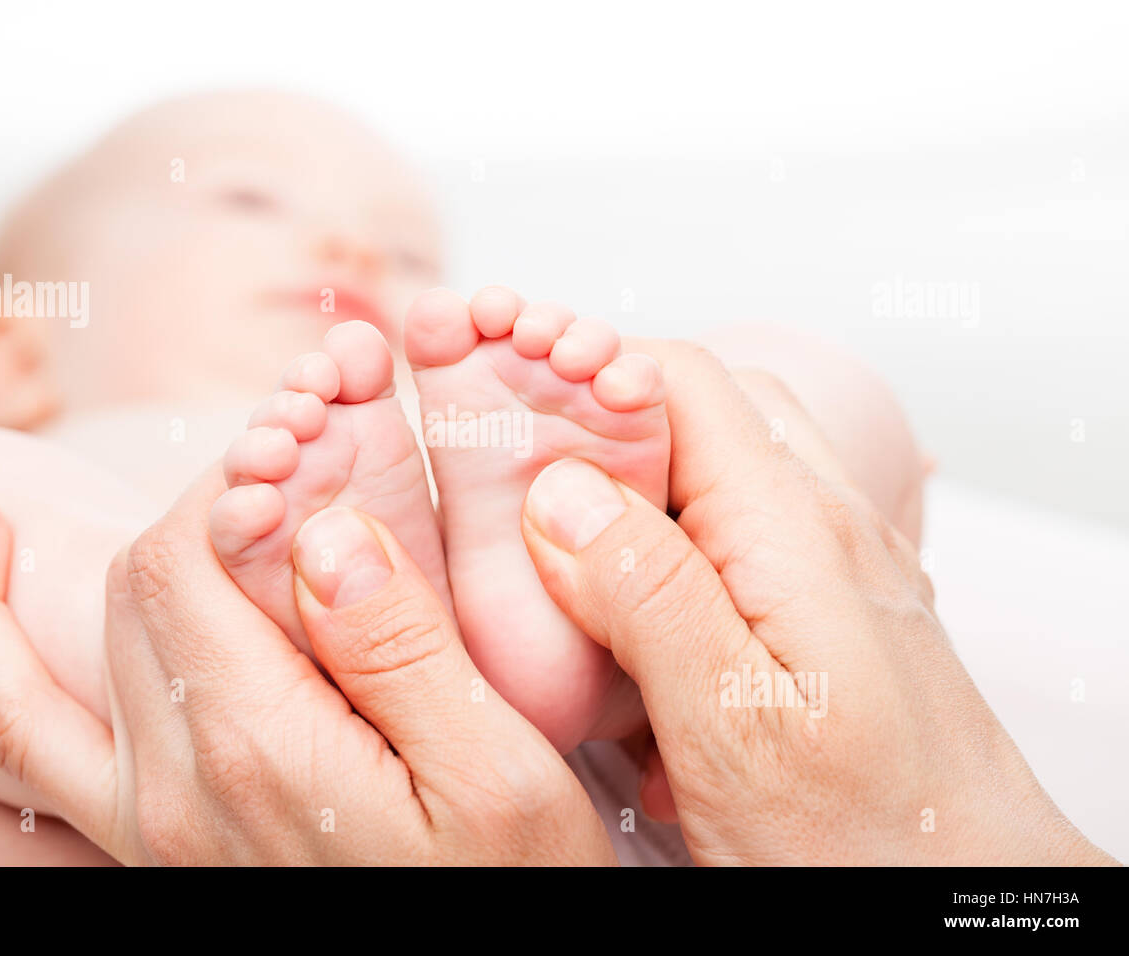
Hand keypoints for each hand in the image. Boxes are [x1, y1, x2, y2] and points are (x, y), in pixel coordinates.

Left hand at [0, 470, 615, 864]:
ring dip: (95, 557)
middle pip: (141, 580)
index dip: (237, 471)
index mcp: (261, 748)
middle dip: (203, 499)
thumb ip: (402, 651)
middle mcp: (177, 784)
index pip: (191, 552)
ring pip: (81, 638)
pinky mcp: (148, 840)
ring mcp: (147, 818)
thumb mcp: (498, 779)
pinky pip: (24, 734)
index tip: (313, 430)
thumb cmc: (511, 892)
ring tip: (60, 500)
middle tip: (288, 453)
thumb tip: (325, 530)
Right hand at [521, 341, 1113, 864]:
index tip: (507, 402)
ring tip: (565, 559)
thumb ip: (649, 597)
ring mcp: (829, 567)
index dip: (584, 370)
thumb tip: (561, 494)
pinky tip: (636, 633)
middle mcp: (821, 528)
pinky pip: (735, 540)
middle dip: (600, 424)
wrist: (971, 892)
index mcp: (792, 531)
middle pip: (698, 411)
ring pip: (714, 474)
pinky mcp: (825, 613)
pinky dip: (668, 556)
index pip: (682, 379)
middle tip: (519, 473)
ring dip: (633, 494)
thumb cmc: (873, 839)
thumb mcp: (736, 729)